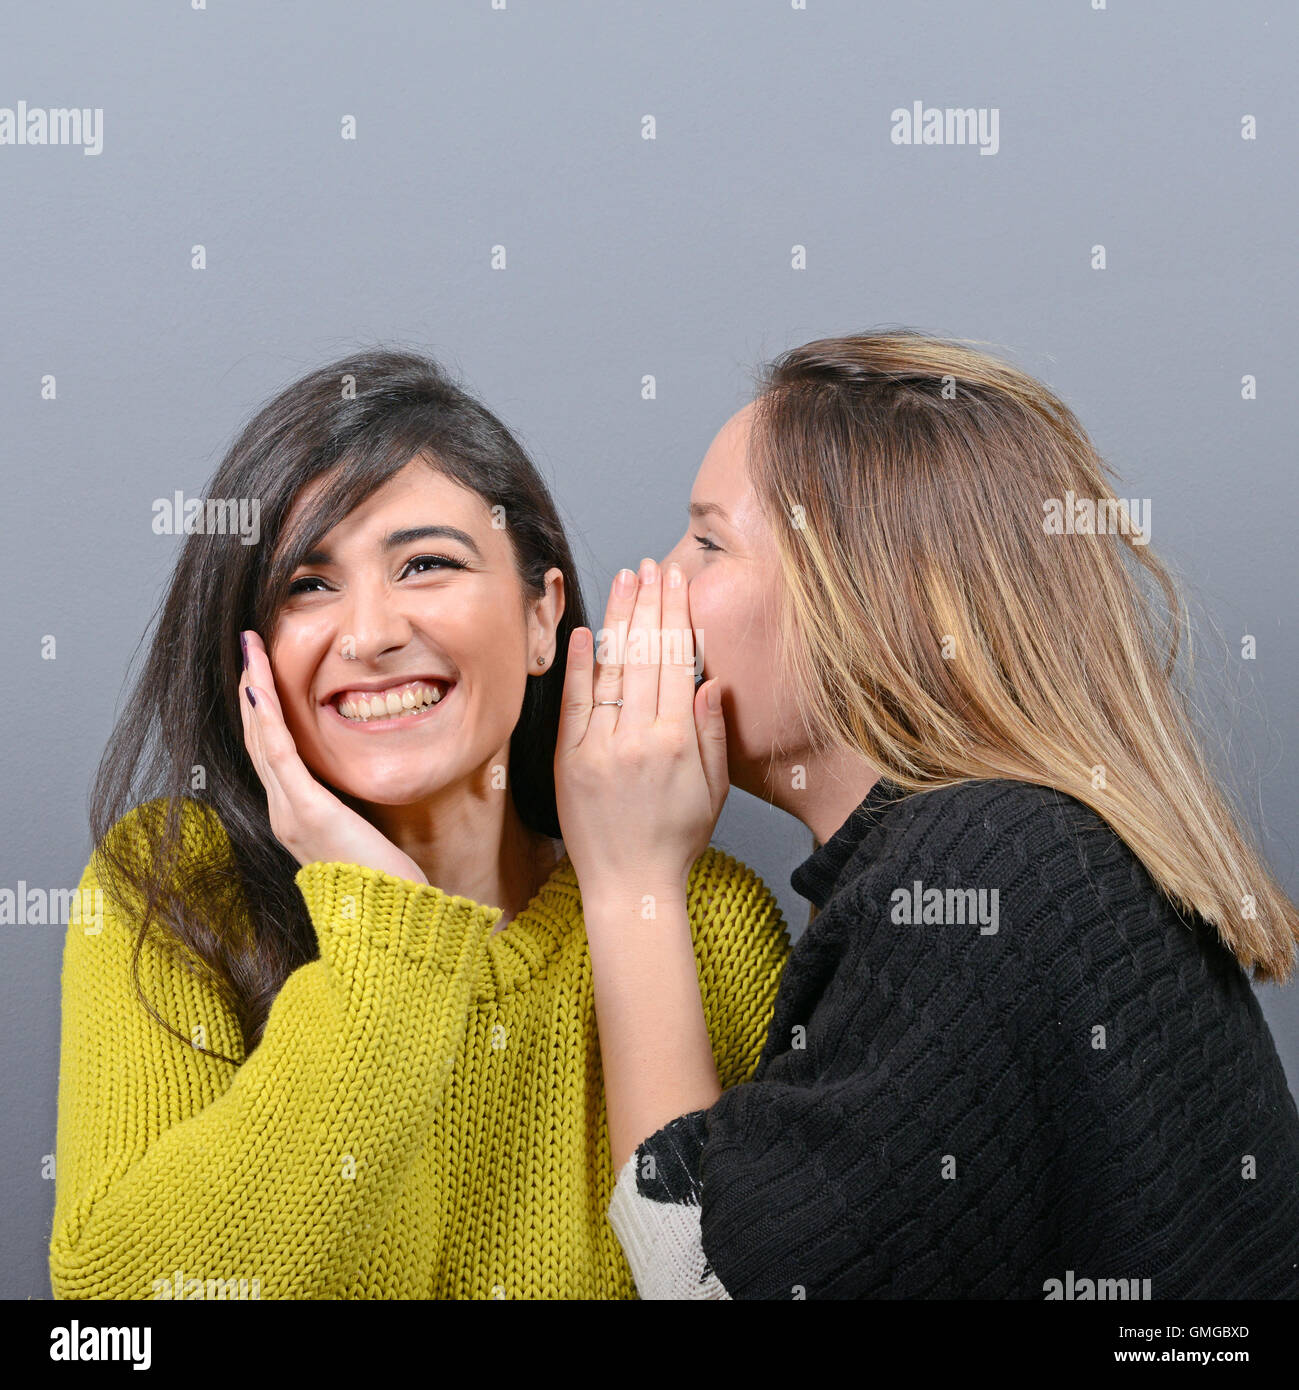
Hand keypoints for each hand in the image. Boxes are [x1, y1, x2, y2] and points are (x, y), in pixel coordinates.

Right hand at [238, 630, 427, 882]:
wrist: (387, 921)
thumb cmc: (386, 883)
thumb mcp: (367, 835)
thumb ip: (356, 810)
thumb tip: (362, 789)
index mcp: (297, 815)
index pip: (272, 750)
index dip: (263, 708)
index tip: (260, 669)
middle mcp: (284, 812)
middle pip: (258, 737)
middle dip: (252, 686)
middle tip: (248, 643)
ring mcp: (290, 813)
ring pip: (262, 739)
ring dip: (255, 689)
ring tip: (249, 649)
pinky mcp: (308, 813)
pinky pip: (280, 757)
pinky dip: (268, 720)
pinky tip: (260, 688)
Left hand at [554, 558, 728, 902]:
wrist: (630, 886)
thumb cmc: (676, 841)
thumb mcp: (713, 790)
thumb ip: (711, 733)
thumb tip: (710, 681)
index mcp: (676, 743)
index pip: (675, 663)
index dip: (675, 617)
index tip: (675, 583)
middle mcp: (636, 740)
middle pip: (643, 657)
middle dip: (648, 605)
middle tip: (650, 566)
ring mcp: (598, 749)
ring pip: (611, 671)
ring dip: (618, 621)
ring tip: (625, 582)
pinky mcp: (569, 761)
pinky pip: (575, 704)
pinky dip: (578, 667)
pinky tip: (584, 634)